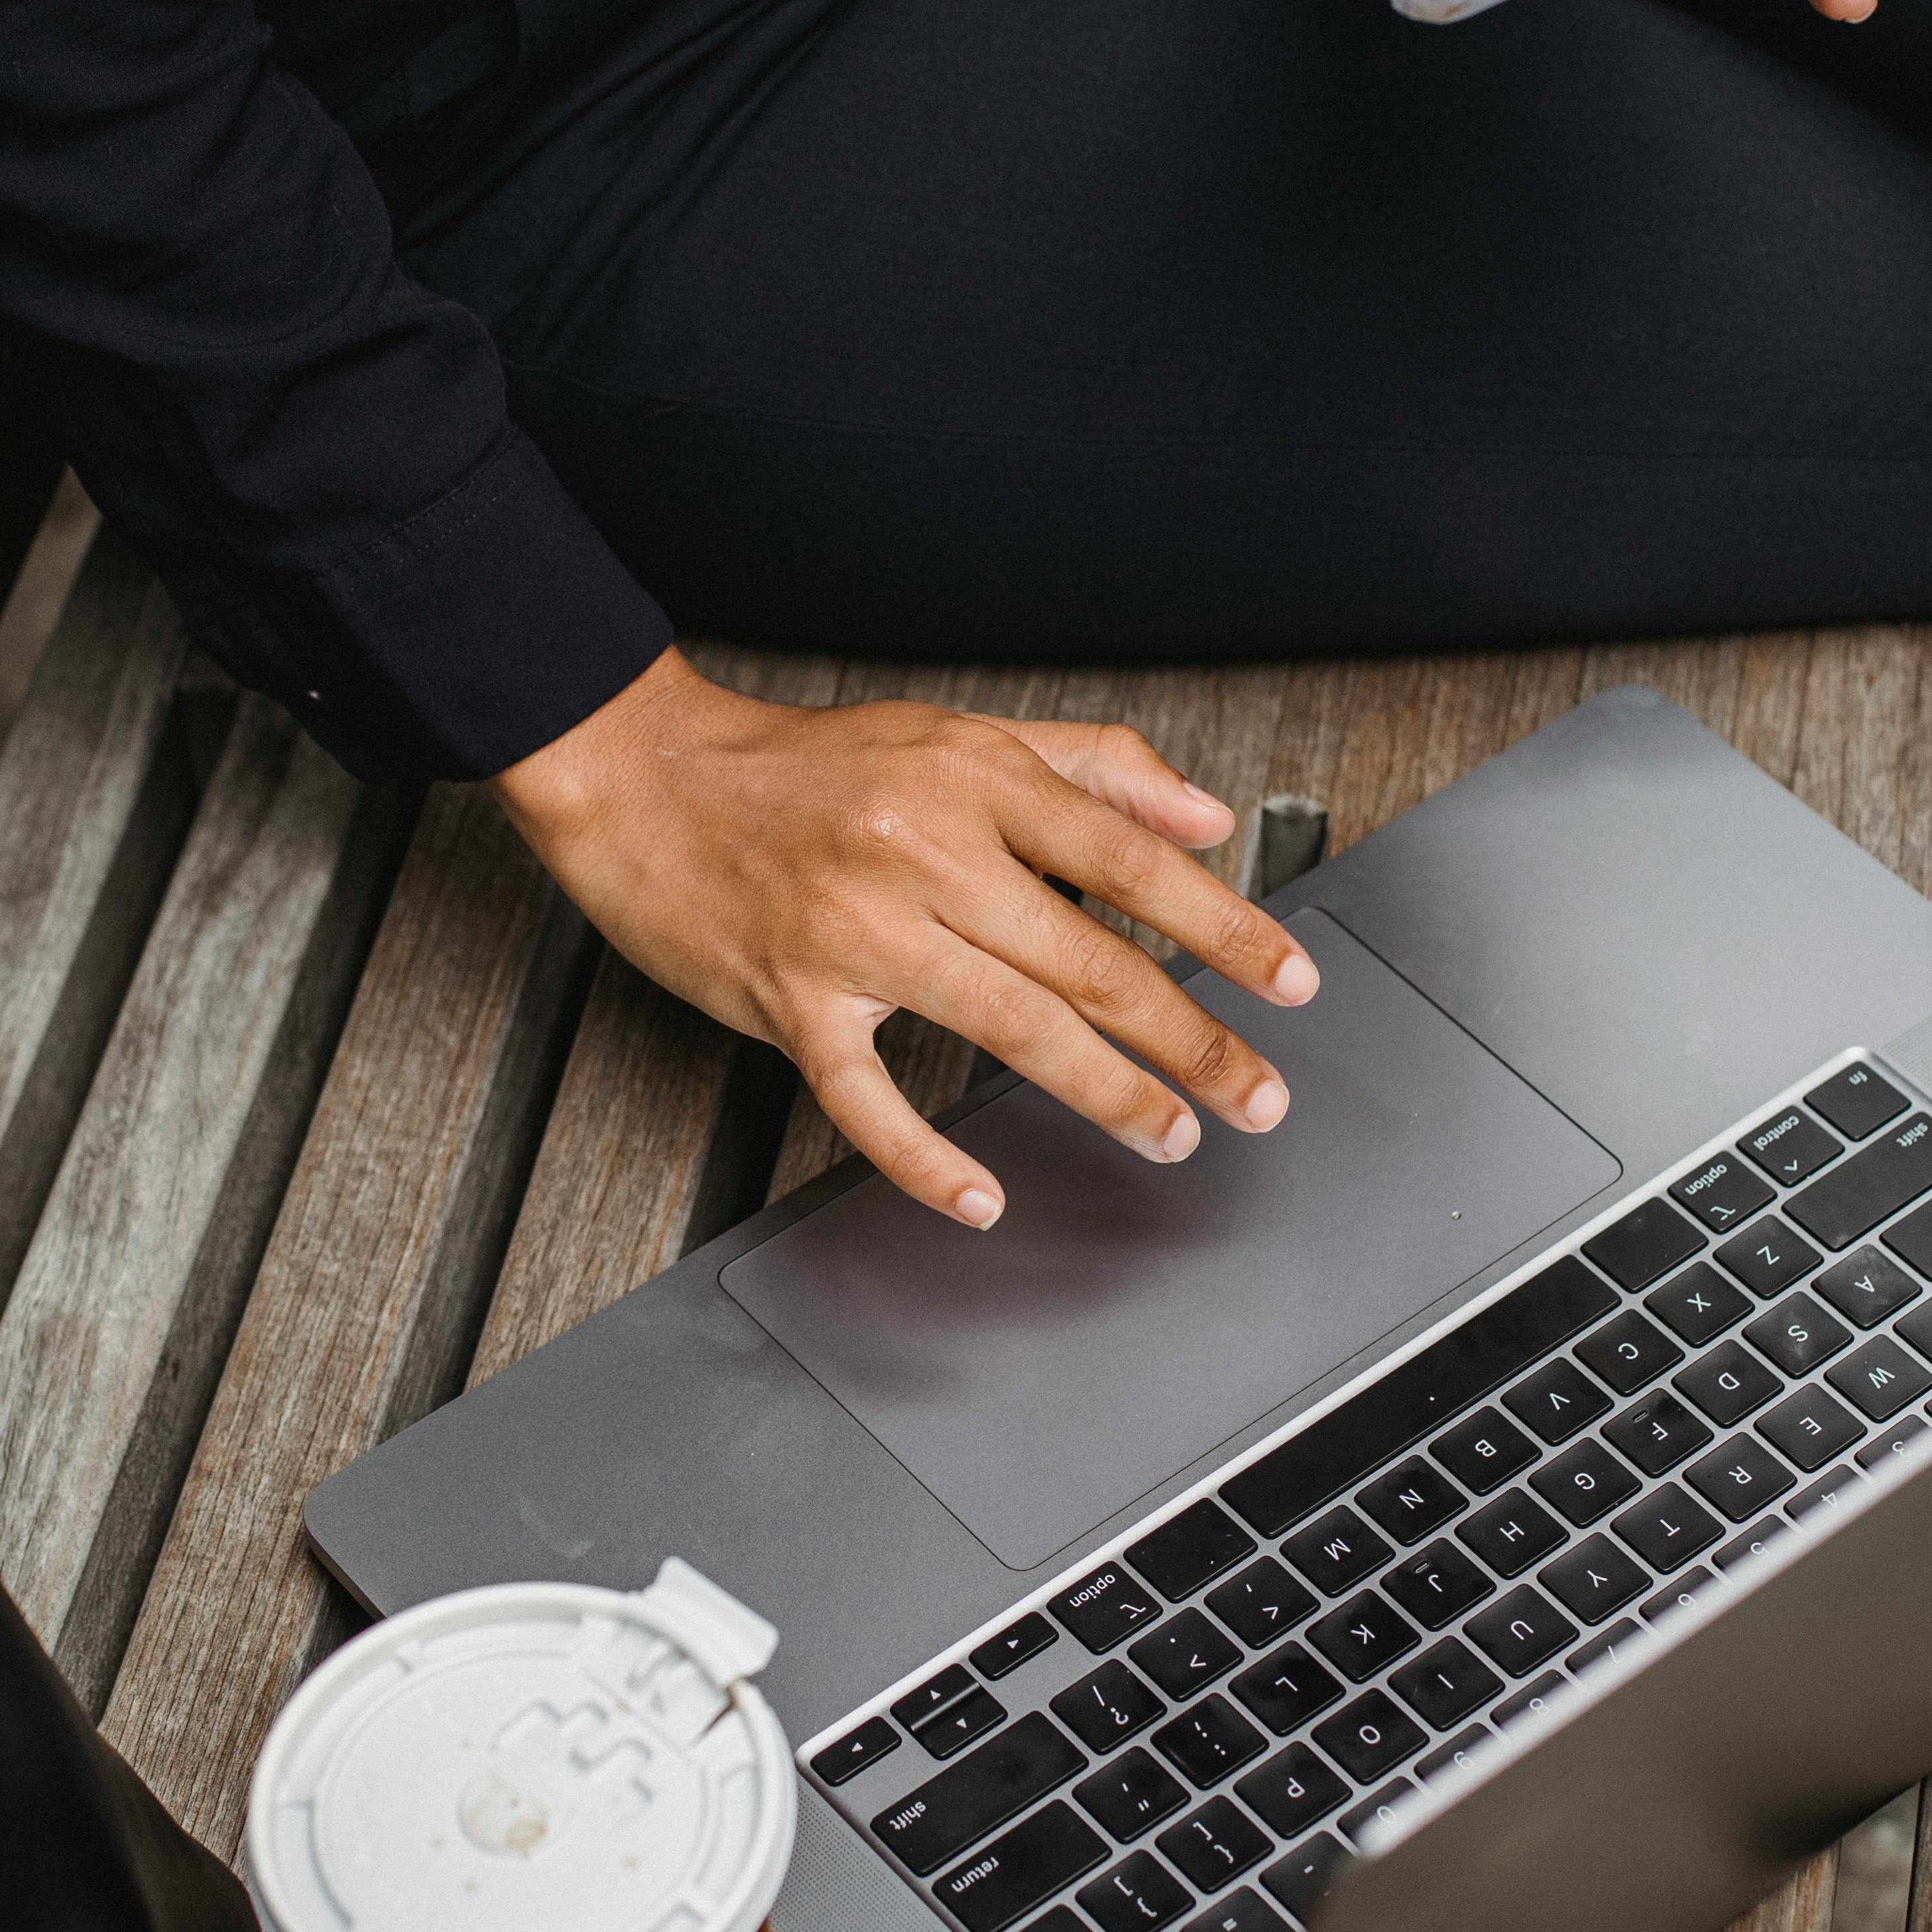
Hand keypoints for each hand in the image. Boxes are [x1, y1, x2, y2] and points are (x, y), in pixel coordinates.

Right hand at [494, 650, 1317, 1226]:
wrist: (641, 777)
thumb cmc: (802, 765)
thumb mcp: (956, 733)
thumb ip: (1089, 768)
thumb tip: (1205, 821)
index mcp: (971, 780)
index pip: (1128, 862)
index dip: (1223, 927)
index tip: (1290, 982)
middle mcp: (921, 851)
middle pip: (1087, 960)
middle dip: (1191, 1038)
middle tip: (1258, 1095)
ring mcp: (853, 932)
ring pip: (1008, 1026)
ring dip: (1105, 1093)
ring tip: (1172, 1135)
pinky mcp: (789, 1001)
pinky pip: (867, 1097)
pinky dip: (926, 1159)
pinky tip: (984, 1199)